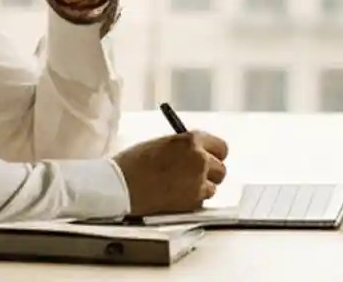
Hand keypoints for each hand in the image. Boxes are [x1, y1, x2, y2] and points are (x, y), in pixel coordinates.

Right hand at [112, 131, 229, 215]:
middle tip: (197, 175)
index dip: (215, 154)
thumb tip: (198, 153)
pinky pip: (201, 201)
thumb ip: (185, 147)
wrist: (121, 186)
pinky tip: (175, 196)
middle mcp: (200, 159)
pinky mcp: (192, 202)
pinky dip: (192, 200)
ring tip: (180, 187)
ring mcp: (198, 182)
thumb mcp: (163, 144)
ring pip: (212, 187)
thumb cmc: (134, 163)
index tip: (211, 158)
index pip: (221, 147)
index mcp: (192, 140)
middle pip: (221, 168)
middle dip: (211, 173)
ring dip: (201, 188)